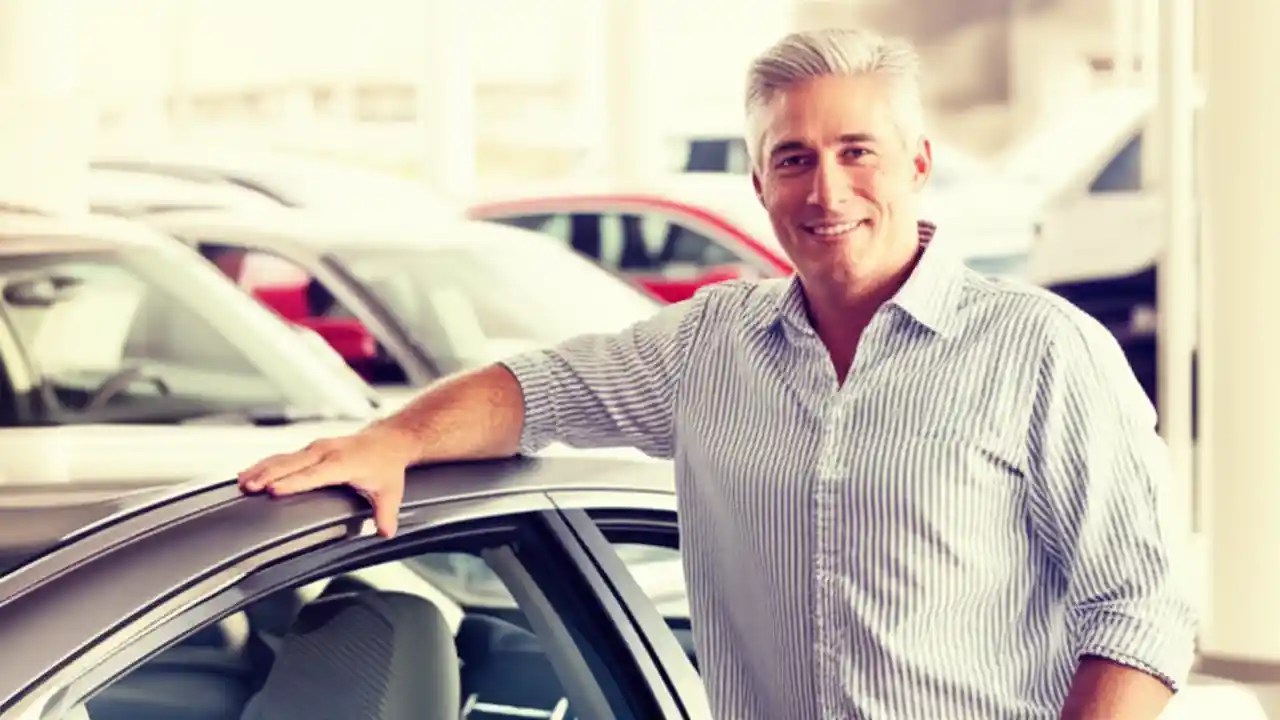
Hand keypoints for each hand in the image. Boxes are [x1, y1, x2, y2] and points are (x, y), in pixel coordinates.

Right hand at [237, 426, 416, 537]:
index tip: (273, 490)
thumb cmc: (385, 466)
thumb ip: (386, 514)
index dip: (293, 482)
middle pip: (292, 464)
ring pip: (283, 458)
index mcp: (343, 462)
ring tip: (242, 482)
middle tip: (249, 487)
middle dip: (268, 474)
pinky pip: (283, 456)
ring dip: (261, 469)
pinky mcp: (310, 449)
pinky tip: (247, 473)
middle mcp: (326, 452)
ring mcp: (316, 448)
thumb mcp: (390, 492)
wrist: (388, 440)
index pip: (314, 474)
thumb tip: (385, 532)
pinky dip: (264, 464)